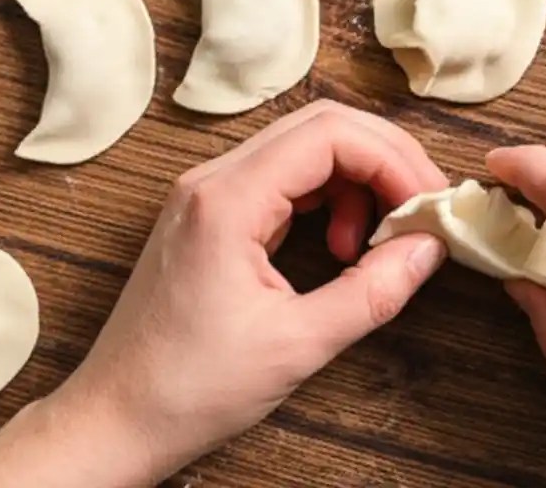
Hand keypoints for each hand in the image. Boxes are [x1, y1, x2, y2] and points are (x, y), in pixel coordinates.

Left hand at [0, 100, 448, 487]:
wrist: (116, 419)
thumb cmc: (189, 389)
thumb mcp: (298, 344)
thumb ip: (373, 291)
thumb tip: (429, 248)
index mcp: (226, 201)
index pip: (329, 133)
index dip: (393, 159)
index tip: (428, 205)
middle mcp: (211, 181)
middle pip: (320, 126)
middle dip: (384, 160)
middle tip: (422, 209)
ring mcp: (207, 195)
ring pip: (304, 149)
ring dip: (357, 181)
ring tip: (376, 243)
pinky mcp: (211, 217)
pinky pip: (283, 180)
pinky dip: (328, 199)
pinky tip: (342, 246)